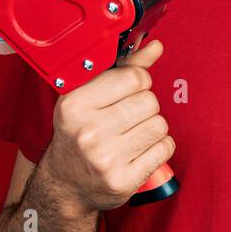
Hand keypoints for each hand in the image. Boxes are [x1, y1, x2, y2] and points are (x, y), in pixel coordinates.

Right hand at [40, 39, 174, 211]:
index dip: (138, 82)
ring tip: (133, 134)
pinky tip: (141, 150)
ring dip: (153, 128)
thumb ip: (124, 69)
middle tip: (128, 117)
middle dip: (145, 107)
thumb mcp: (89, 97)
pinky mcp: (123, 181)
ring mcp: (105, 159)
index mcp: (75, 105)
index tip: (128, 92)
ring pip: (160, 125)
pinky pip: (165, 149)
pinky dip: (159, 148)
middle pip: (150, 101)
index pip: (134, 77)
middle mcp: (88, 132)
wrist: (65, 185)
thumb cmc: (79, 134)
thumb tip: (155, 47)